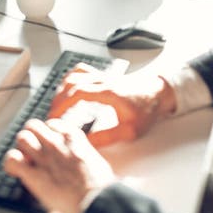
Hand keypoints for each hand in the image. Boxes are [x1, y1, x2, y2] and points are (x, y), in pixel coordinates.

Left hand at [3, 118, 115, 212]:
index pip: (51, 124)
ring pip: (22, 137)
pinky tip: (16, 170)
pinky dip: (11, 163)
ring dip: (22, 148)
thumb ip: (82, 153)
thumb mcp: (95, 159)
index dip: (48, 135)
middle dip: (31, 136)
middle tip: (34, 151)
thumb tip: (80, 158)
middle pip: (32, 125)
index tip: (50, 146)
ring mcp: (44, 157)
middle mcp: (56, 142)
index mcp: (73, 136)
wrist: (97, 201)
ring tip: (26, 160)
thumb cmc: (101, 186)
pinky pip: (12, 159)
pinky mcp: (34, 175)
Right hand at [48, 64, 175, 146]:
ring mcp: (103, 76)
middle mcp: (103, 80)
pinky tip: (68, 89)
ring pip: (74, 74)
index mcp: (109, 92)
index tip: (54, 117)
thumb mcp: (130, 131)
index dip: (62, 105)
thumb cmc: (148, 110)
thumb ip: (106, 137)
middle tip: (52, 116)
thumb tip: (86, 142)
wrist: (160, 93)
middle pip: (71, 83)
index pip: (77, 93)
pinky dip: (71, 78)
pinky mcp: (104, 76)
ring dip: (62, 88)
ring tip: (57, 104)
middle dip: (58, 100)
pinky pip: (82, 70)